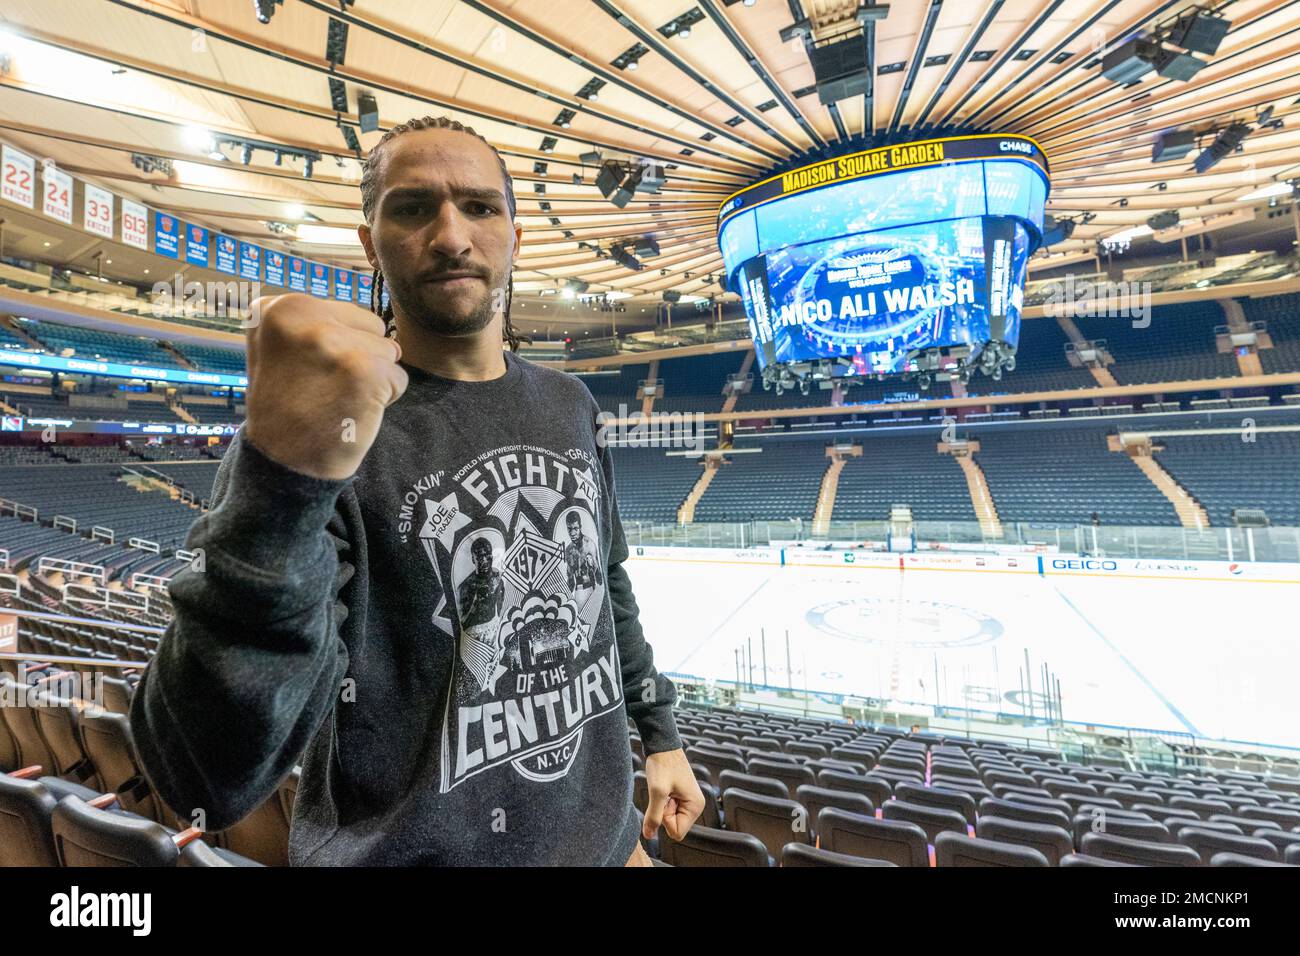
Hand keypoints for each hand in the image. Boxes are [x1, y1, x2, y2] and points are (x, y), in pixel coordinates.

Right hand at [243, 293, 407, 479]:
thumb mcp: (278, 350)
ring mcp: (335, 342)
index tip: (307, 372)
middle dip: (360, 357)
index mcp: (280, 307)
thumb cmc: (287, 406)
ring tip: (337, 398)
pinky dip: (384, 398)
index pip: (347, 314)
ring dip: (373, 378)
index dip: (338, 349)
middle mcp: (304, 316)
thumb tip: (376, 321)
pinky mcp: (365, 371)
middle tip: (325, 387)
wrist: (285, 462)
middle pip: (372, 328)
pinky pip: (399, 378)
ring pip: (389, 351)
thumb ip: (313, 323)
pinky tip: (352, 411)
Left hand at [642, 748, 703, 840]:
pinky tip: (665, 788)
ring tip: (665, 789)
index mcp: (696, 806)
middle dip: (664, 813)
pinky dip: (663, 802)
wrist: (663, 746)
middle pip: (674, 827)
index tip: (664, 800)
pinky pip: (670, 810)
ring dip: (663, 807)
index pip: (677, 832)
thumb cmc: (663, 764)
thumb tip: (648, 835)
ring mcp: (690, 802)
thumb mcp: (657, 791)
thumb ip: (653, 816)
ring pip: (671, 819)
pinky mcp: (683, 798)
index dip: (665, 820)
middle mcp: (696, 806)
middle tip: (664, 793)